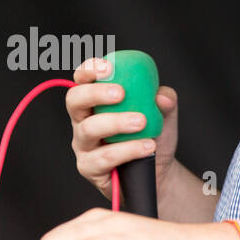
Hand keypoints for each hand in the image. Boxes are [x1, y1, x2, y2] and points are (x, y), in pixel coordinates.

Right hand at [67, 57, 180, 201]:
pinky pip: (103, 157)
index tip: (108, 68)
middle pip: (75, 100)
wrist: (157, 171)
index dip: (89, 70)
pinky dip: (127, 149)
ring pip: (89, 129)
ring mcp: (83, 144)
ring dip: (116, 123)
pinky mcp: (89, 167)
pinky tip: (147, 147)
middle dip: (95, 93)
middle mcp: (83, 120)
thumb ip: (164, 101)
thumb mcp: (163, 115)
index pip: (83, 80)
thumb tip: (161, 96)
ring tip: (142, 122)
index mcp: (95, 101)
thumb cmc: (151, 136)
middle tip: (121, 93)